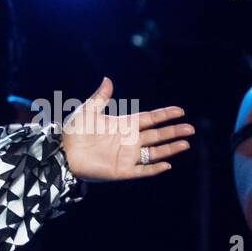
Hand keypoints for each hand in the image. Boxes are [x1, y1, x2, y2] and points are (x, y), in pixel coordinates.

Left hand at [59, 78, 192, 181]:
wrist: (61, 152)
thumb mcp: (87, 111)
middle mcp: (128, 141)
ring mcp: (126, 156)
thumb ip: (100, 97)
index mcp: (123, 125)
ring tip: (185, 144)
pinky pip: (141, 170)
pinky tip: (167, 164)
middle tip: (190, 128)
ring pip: (154, 153)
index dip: (165, 115)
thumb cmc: (73, 131)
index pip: (150, 119)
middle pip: (157, 135)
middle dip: (174, 131)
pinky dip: (154, 168)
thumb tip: (107, 79)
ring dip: (169, 149)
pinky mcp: (121, 171)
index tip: (180, 111)